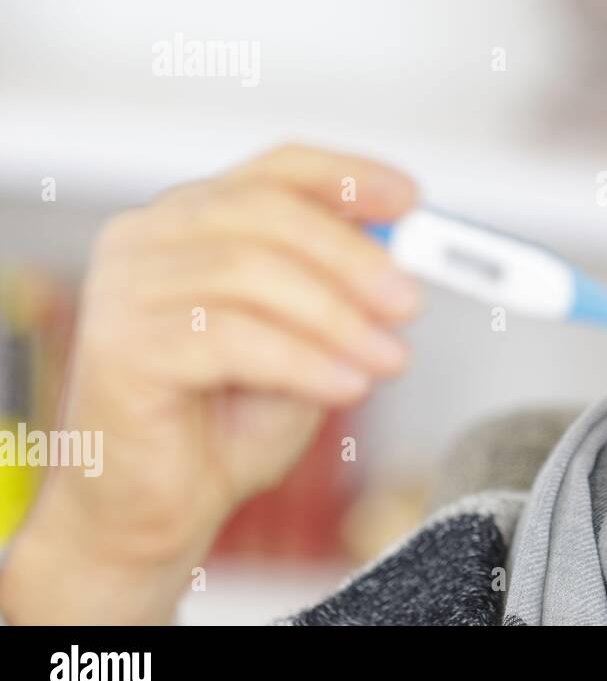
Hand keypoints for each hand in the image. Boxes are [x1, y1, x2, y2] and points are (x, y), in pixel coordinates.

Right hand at [0, 144, 421, 622]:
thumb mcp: (305, 340)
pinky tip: (347, 387)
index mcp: (190, 220)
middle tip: (409, 301)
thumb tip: (400, 251)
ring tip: (388, 360)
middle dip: (352, 256)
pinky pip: (231, 338)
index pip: (275, 170)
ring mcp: (124, 289)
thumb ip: (339, 291)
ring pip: (251, 272)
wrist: (154, 511)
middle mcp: (147, 239)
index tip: (410, 199)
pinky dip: (304, 361)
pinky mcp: (121, 348)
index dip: (348, 177)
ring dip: (337, 318)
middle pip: (267, 212)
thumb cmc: (224, 422)